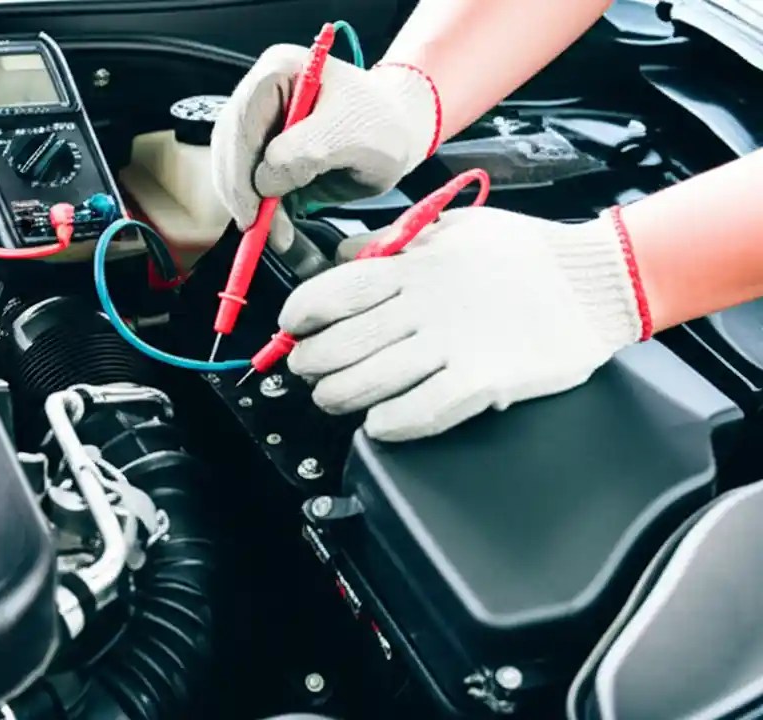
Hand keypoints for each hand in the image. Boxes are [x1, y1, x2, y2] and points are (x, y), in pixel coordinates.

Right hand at [210, 44, 439, 252]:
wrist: (399, 133)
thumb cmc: (382, 124)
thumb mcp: (351, 134)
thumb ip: (306, 151)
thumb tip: (264, 180)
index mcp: (278, 71)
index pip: (242, 120)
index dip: (239, 166)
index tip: (250, 209)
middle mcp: (260, 94)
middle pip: (229, 145)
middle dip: (240, 190)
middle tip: (254, 227)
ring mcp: (261, 124)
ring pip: (235, 168)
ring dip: (249, 204)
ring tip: (277, 233)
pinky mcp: (266, 152)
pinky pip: (250, 184)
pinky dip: (261, 210)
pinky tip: (278, 228)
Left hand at [278, 207, 646, 440]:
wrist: (597, 280)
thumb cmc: (524, 253)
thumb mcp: (451, 228)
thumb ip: (393, 241)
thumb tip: (341, 255)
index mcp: (413, 265)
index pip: (331, 293)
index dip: (299, 315)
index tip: (293, 327)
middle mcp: (424, 306)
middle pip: (339, 344)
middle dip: (309, 363)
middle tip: (307, 369)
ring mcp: (452, 346)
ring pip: (367, 383)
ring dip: (338, 396)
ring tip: (333, 397)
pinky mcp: (481, 382)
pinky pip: (416, 412)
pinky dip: (386, 423)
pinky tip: (377, 423)